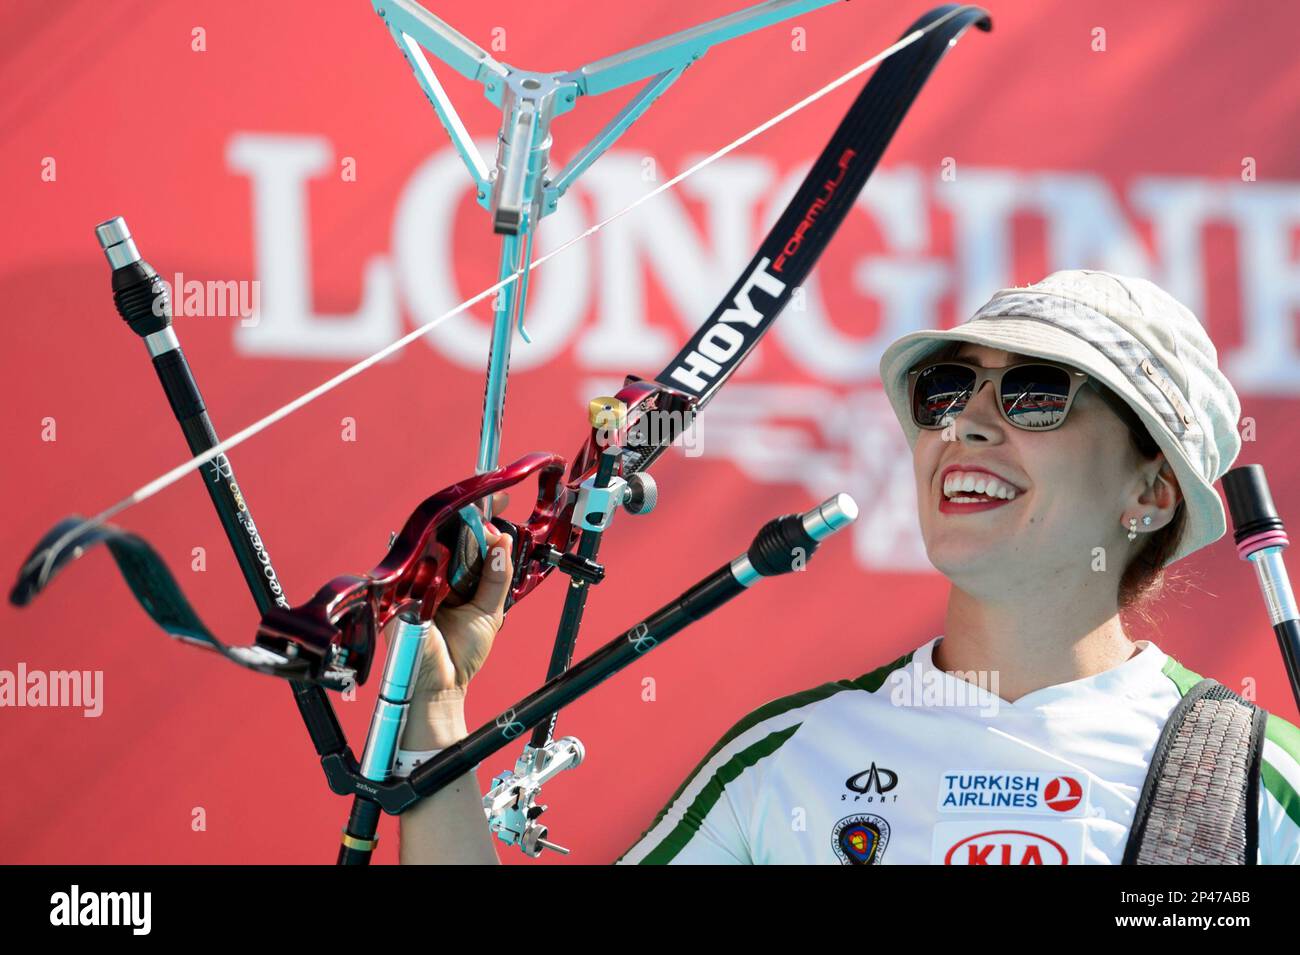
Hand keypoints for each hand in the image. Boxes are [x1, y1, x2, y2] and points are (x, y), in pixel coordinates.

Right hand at [413, 492, 513, 704]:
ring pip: (432, 545)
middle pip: (449, 537)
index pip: (468, 542)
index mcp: (457, 578)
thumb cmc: (461, 653)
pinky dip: (431, 558)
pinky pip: (414, 566)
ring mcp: (416, 581)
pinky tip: (450, 556)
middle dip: (471, 522)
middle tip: (492, 512)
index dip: (482, 522)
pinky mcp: (400, 591)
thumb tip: (504, 542)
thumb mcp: (490, 612)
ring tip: (479, 533)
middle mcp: (435, 574)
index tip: (501, 501)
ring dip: (455, 535)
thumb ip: (497, 577)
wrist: (438, 685)